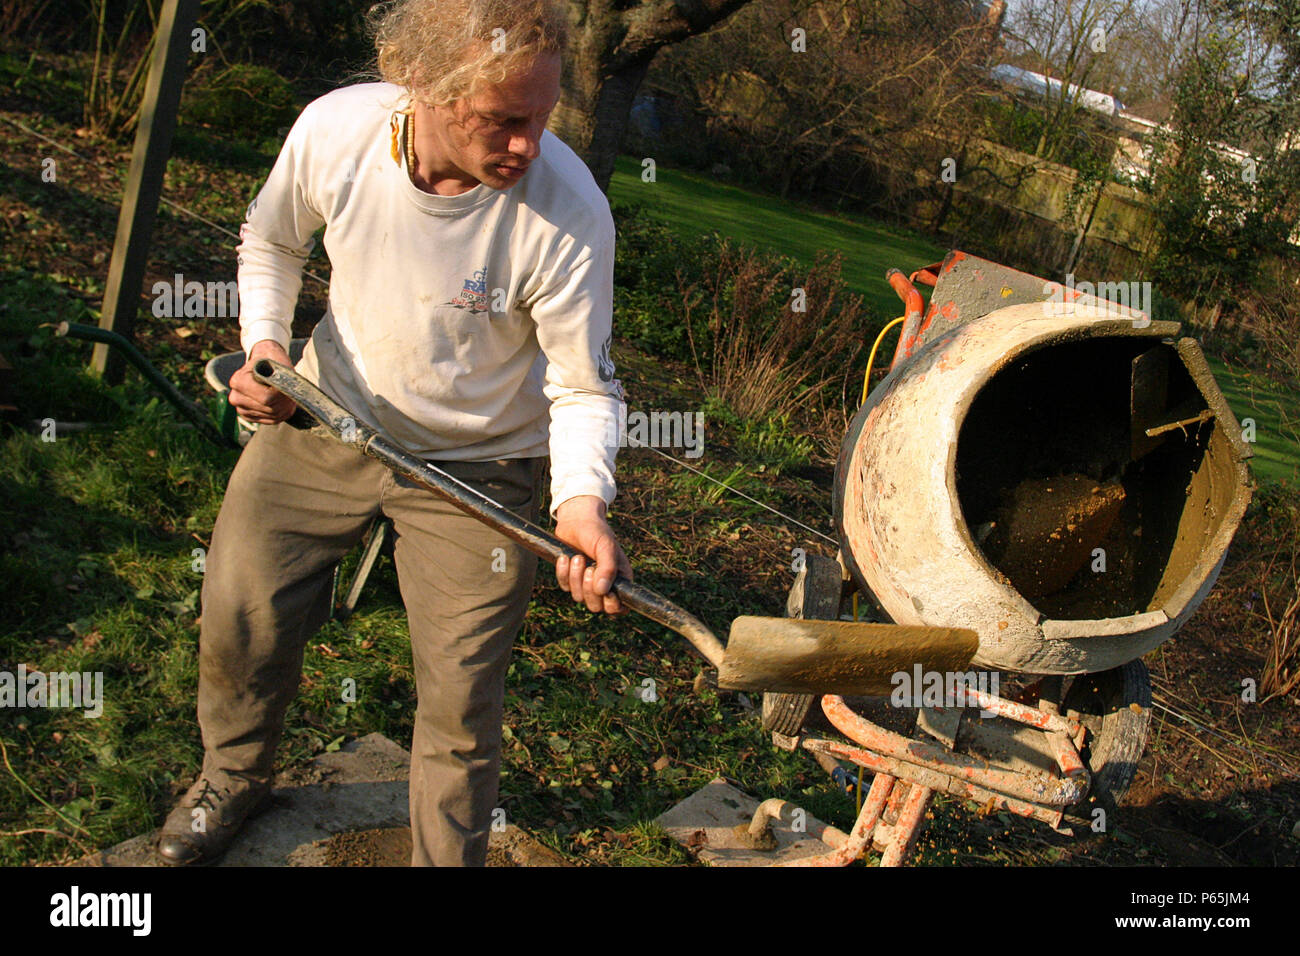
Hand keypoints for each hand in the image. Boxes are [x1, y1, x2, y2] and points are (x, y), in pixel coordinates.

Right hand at [229, 340, 296, 423]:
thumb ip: (281, 378)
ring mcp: (241, 409)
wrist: (261, 364)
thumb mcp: (276, 364)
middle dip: (286, 401)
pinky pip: (271, 421)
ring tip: (287, 395)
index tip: (287, 385)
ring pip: (273, 416)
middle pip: (271, 408)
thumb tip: (288, 392)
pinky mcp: (249, 417)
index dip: (282, 394)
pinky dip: (282, 414)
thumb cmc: (269, 362)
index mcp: (238, 381)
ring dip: (286, 408)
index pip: (267, 397)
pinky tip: (283, 404)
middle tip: (291, 391)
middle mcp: (236, 397)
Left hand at [553, 495, 631, 614]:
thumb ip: (608, 568)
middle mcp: (604, 585)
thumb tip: (602, 591)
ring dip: (576, 578)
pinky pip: (565, 587)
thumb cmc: (596, 532)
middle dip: (589, 589)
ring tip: (577, 557)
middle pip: (597, 607)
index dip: (611, 604)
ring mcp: (586, 583)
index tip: (604, 590)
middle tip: (589, 568)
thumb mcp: (606, 546)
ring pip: (579, 598)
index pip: (619, 607)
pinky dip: (563, 573)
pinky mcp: (570, 579)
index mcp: (619, 579)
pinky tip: (564, 558)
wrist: (576, 520)